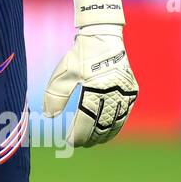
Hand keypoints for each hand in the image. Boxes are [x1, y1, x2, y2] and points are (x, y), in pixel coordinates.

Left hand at [42, 0, 138, 147]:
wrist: (103, 37)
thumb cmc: (80, 55)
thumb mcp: (63, 73)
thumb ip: (55, 95)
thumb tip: (49, 116)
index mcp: (97, 89)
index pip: (87, 119)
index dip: (78, 134)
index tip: (69, 141)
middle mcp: (114, 93)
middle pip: (103, 124)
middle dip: (90, 137)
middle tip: (79, 144)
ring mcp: (125, 93)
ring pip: (116, 122)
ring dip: (104, 135)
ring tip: (92, 142)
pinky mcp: (131, 92)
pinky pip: (124, 114)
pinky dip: (115, 125)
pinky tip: (107, 131)